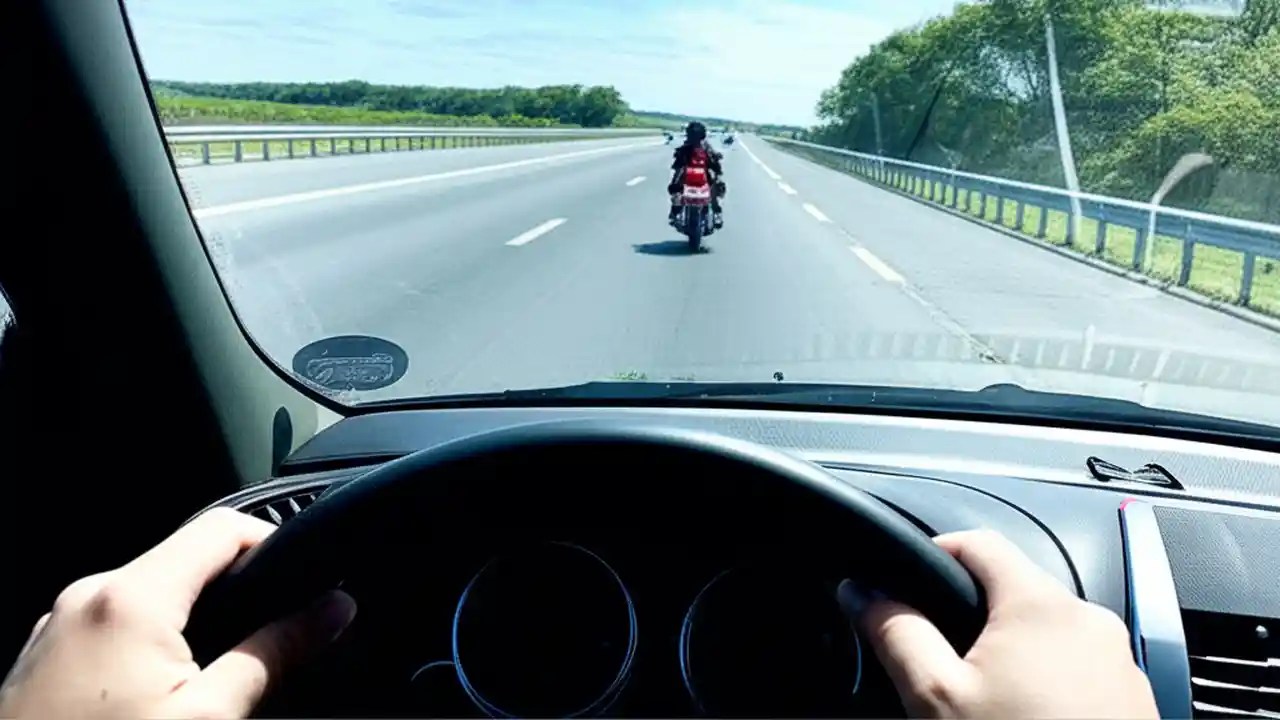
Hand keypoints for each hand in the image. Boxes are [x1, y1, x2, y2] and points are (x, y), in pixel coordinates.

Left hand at [0, 508, 355, 718]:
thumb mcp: (210, 718)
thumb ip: (275, 655)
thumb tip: (333, 610)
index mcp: (129, 599)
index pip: (221, 529)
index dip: (274, 543)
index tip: (306, 582)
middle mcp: (85, 598)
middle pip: (184, 562)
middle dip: (235, 594)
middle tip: (271, 644)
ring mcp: (57, 628)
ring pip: (148, 596)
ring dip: (193, 623)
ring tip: (214, 681)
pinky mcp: (43, 659)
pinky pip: (112, 627)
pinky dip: (151, 645)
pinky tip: (161, 699)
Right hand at [839, 530, 1157, 718]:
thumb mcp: (938, 698)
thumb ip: (898, 634)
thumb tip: (862, 592)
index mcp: (1039, 604)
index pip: (979, 542)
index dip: (935, 554)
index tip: (909, 584)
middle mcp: (1089, 618)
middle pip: (1015, 588)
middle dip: (974, 616)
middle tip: (945, 665)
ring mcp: (1120, 658)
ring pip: (1049, 631)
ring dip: (1014, 651)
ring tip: (989, 701)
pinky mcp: (1133, 695)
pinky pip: (1080, 665)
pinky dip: (1049, 679)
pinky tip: (1029, 717)